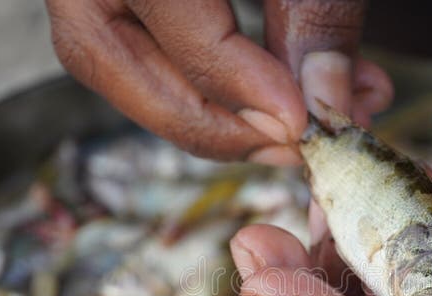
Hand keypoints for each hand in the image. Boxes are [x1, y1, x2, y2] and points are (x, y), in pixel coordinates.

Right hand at [44, 0, 392, 163]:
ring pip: (104, 55)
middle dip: (200, 119)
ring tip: (274, 132)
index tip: (301, 122)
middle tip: (285, 145)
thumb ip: (316, 11)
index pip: (166, 9)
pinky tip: (249, 95)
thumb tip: (328, 106)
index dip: (233, 79)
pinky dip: (185, 80)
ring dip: (191, 113)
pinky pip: (123, 40)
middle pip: (103, 50)